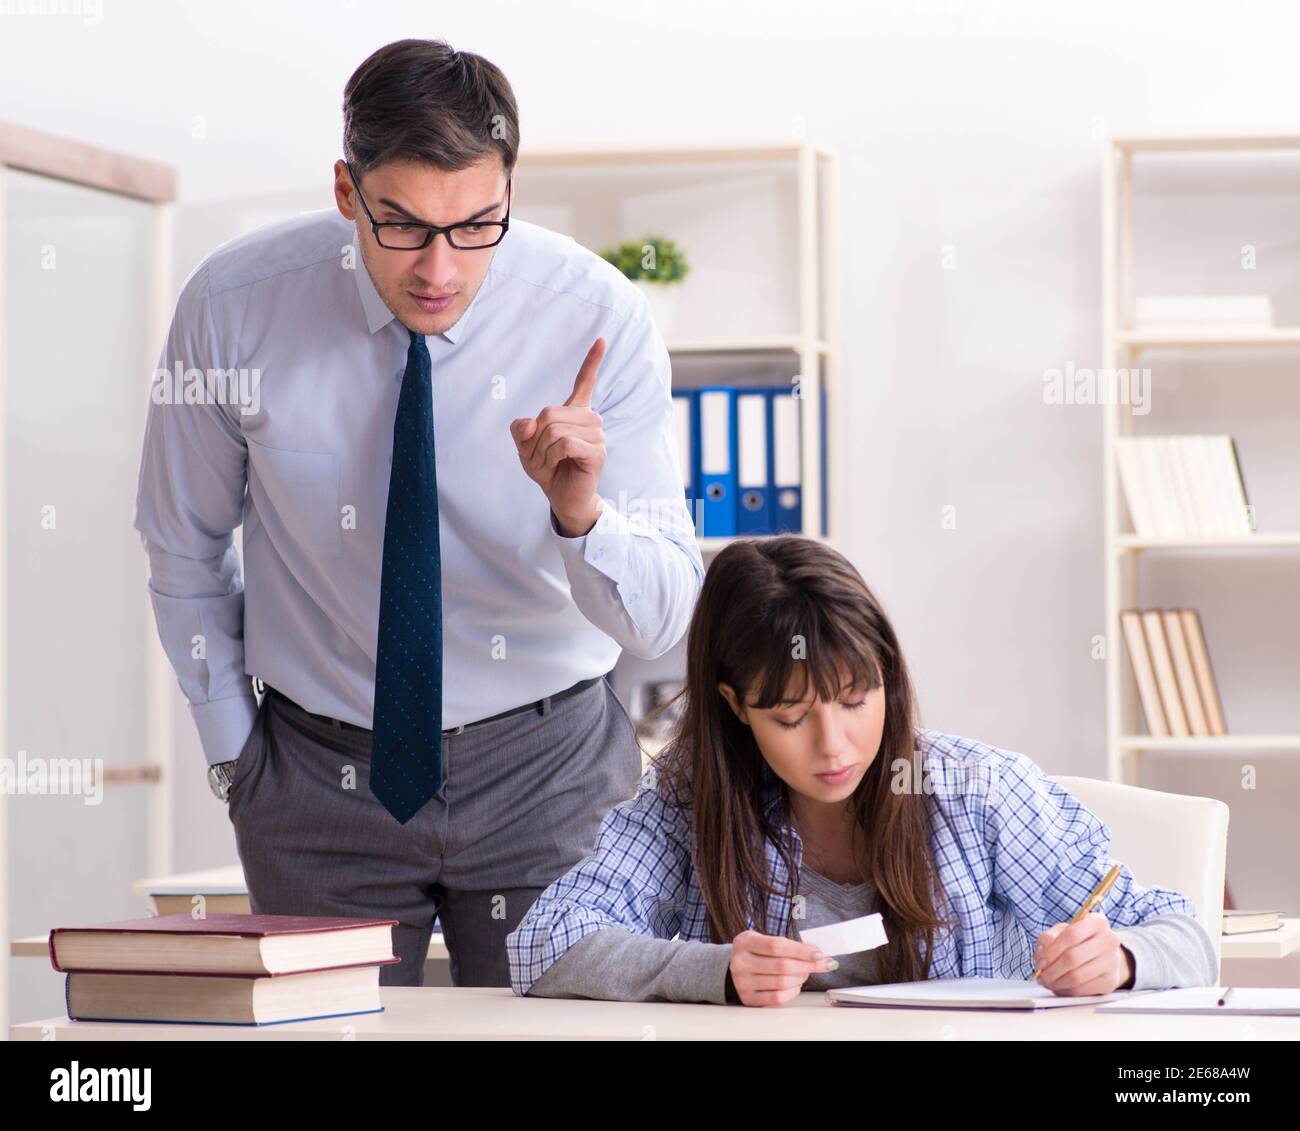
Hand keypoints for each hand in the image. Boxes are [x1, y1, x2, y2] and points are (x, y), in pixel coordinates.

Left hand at [510, 338, 606, 536]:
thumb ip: (520, 429)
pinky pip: (564, 444)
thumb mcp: (524, 446)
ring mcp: (597, 435)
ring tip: (549, 463)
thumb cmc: (548, 468)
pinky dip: (551, 457)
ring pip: (554, 430)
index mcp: (575, 412)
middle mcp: (590, 419)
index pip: (585, 382)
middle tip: (540, 457)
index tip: (602, 339)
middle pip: (549, 414)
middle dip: (534, 439)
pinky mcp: (598, 452)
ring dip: (542, 451)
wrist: (562, 497)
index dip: (592, 361)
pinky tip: (558, 465)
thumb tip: (530, 423)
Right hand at [728, 929, 836, 1006]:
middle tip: (822, 964)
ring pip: (781, 983)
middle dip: (807, 965)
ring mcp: (742, 982)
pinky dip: (792, 992)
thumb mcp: (765, 940)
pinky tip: (796, 985)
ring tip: (806, 972)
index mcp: (745, 942)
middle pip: (781, 966)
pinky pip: (777, 998)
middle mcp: (741, 962)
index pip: (776, 946)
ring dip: (801, 978)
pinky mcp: (748, 998)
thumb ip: (787, 945)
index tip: (819, 953)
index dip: (800, 950)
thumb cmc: (756, 952)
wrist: (735, 966)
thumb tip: (816, 954)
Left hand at [1033, 911, 1134, 995]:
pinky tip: (1059, 987)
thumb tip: (1041, 953)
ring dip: (1057, 982)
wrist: (1105, 956)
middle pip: (1073, 957)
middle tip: (1041, 975)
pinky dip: (1066, 991)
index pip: (1071, 935)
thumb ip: (1049, 937)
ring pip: (1077, 976)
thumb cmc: (1080, 941)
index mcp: (1097, 922)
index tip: (1040, 960)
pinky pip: (1083, 990)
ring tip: (1047, 982)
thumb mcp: (1063, 931)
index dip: (1051, 950)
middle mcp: (1109, 940)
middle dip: (1052, 969)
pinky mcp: (1110, 981)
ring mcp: (1112, 962)